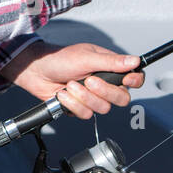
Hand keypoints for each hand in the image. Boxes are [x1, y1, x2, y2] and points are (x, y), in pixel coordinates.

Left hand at [0, 41, 144, 118]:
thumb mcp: (87, 57)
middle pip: (121, 98)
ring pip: (103, 108)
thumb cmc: (60, 59)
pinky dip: (72, 104)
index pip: (133, 78)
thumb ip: (111, 62)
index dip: (134, 81)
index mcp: (110, 68)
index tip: (127, 80)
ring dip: (84, 97)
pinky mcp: (80, 108)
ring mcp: (93, 97)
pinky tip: (63, 94)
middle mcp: (104, 84)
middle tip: (89, 81)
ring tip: (70, 85)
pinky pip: (85, 114)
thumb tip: (135, 60)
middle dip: (104, 92)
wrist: (37, 72)